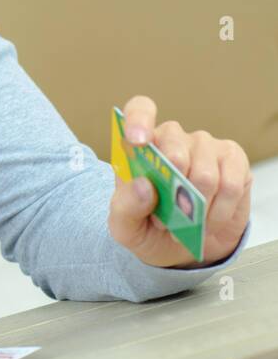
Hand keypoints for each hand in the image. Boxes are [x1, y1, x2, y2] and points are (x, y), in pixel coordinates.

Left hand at [107, 95, 252, 268]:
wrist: (183, 249)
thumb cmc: (149, 229)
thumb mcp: (125, 226)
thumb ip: (125, 206)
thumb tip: (143, 184)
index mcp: (139, 147)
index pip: (140, 110)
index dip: (139, 120)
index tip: (138, 141)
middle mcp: (172, 139)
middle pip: (175, 150)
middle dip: (171, 192)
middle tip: (165, 220)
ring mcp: (204, 146)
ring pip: (205, 175)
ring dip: (196, 210)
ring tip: (188, 223)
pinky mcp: (233, 160)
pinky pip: (230, 185)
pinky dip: (219, 212)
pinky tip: (209, 221)